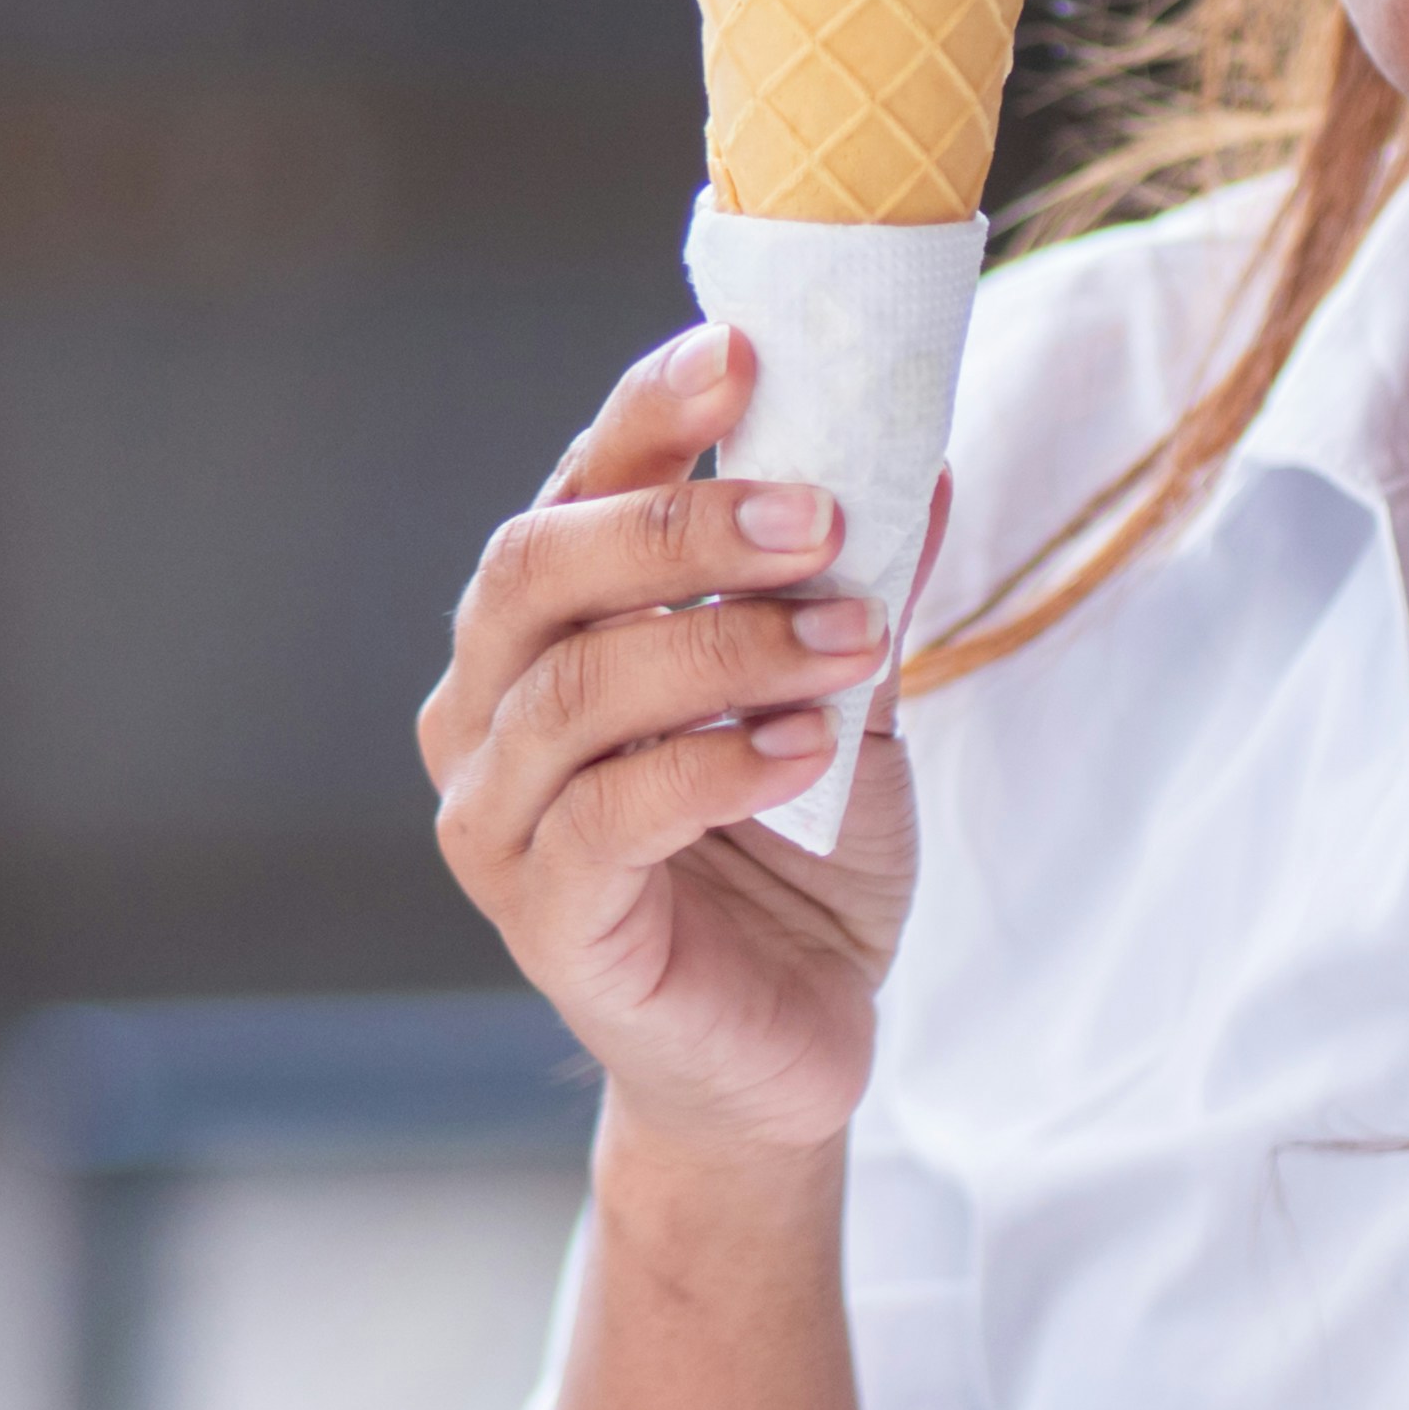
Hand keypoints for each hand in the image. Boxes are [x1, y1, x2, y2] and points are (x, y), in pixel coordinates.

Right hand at [419, 319, 924, 1158]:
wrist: (787, 1054)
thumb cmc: (796, 866)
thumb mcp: (845, 708)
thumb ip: (858, 593)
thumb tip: (923, 459)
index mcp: (546, 632)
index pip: (572, 490)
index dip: (647, 416)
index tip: (746, 355)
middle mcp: (485, 710)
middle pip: (537, 567)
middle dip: (681, 525)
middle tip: (820, 515)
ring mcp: (497, 819)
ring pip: (576, 685)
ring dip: (726, 643)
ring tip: (849, 640)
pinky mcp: (544, 918)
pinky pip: (609, 813)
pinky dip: (714, 763)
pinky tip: (806, 747)